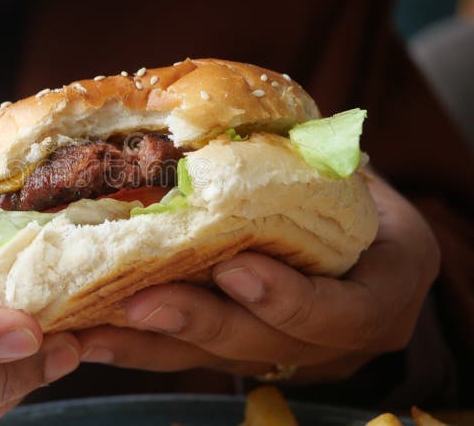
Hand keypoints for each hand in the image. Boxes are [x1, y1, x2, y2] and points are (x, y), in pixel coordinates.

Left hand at [76, 175, 438, 381]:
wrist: (365, 240)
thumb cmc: (355, 193)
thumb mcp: (352, 174)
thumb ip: (306, 162)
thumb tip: (221, 114)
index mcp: (381, 293)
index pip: (343, 312)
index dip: (288, 298)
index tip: (235, 268)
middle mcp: (335, 340)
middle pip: (267, 345)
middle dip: (200, 322)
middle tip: (140, 302)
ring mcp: (287, 354)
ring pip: (217, 359)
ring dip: (151, 345)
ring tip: (92, 331)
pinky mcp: (245, 355)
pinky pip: (191, 357)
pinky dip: (141, 347)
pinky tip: (93, 336)